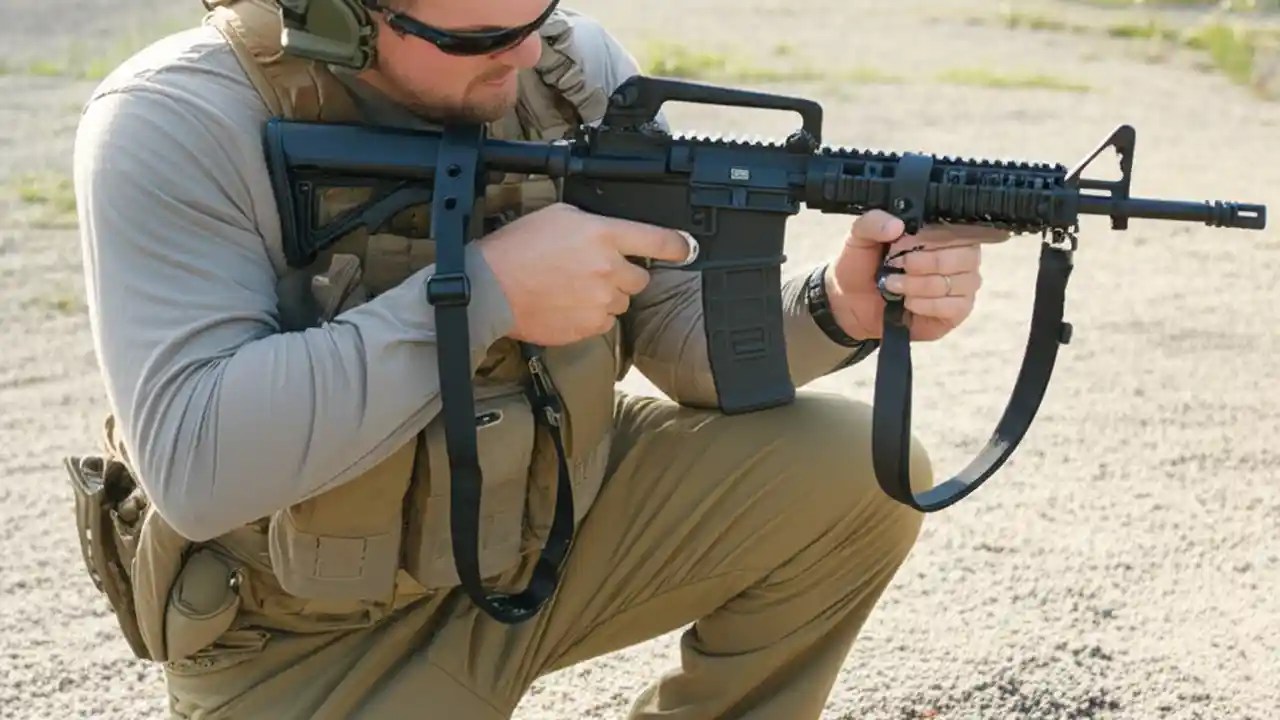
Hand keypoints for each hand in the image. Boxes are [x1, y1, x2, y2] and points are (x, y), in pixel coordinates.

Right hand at [476, 203, 693, 346]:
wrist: (492, 288)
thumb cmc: (518, 248)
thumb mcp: (559, 215)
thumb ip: (594, 223)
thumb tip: (613, 232)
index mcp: (603, 235)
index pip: (657, 240)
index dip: (677, 245)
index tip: (685, 248)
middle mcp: (608, 269)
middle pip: (640, 278)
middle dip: (623, 275)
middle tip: (594, 271)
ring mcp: (600, 301)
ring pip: (621, 302)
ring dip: (606, 297)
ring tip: (573, 289)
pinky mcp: (589, 326)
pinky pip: (604, 323)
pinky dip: (591, 317)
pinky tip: (567, 306)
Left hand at [825, 209, 1008, 341]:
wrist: (852, 303)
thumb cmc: (864, 266)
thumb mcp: (860, 237)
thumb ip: (873, 223)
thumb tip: (897, 225)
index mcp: (944, 231)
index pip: (956, 228)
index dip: (928, 238)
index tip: (899, 244)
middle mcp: (961, 255)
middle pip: (964, 256)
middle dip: (923, 263)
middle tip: (895, 266)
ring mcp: (963, 284)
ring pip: (957, 282)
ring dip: (919, 285)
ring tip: (894, 285)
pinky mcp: (958, 310)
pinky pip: (954, 306)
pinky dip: (926, 305)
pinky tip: (908, 303)